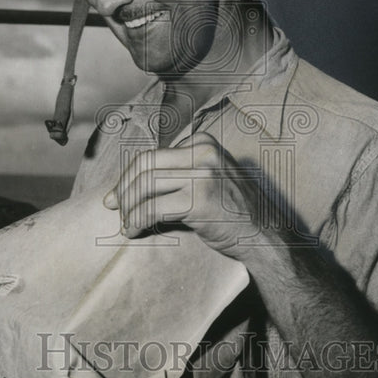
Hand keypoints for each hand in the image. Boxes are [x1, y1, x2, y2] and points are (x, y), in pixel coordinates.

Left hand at [103, 132, 264, 257]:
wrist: (264, 235)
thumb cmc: (232, 211)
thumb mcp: (208, 178)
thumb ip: (179, 172)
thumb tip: (131, 183)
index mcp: (203, 142)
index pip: (152, 155)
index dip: (129, 175)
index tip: (119, 194)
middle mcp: (203, 153)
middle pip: (144, 165)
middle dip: (123, 188)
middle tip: (114, 207)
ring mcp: (203, 175)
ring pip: (145, 185)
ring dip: (128, 206)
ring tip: (125, 222)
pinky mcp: (200, 200)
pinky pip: (153, 208)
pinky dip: (137, 219)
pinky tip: (134, 230)